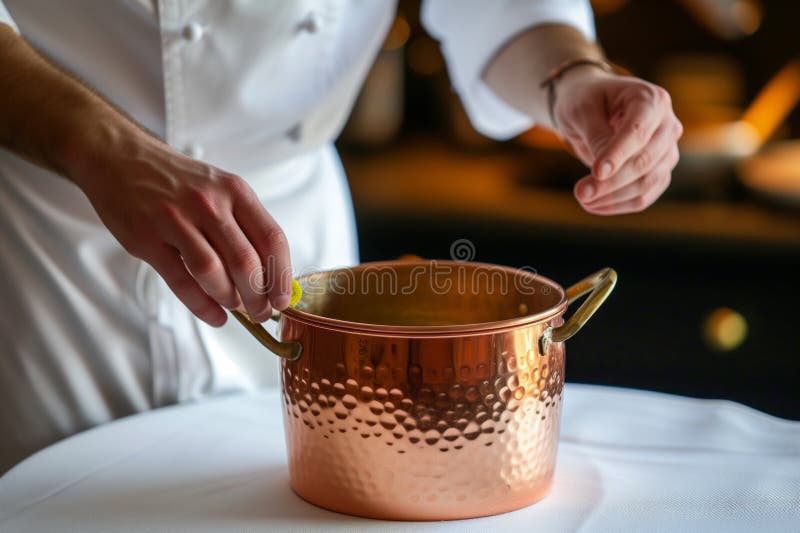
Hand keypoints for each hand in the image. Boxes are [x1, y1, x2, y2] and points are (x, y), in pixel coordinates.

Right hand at [72, 131, 291, 325]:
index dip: (283, 276)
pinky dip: (202, 305)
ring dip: (230, 299)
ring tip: (236, 309)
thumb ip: (243, 224)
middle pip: (246, 262)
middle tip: (261, 313)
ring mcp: (175, 220)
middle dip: (258, 297)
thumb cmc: (178, 181)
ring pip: (214, 273)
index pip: (272, 239)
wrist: (119, 157)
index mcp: (235, 191)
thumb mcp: (219, 188)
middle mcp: (209, 203)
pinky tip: (215, 316)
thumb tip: (270, 274)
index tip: (284, 299)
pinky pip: (181, 281)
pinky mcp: (147, 239)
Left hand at [553, 67, 682, 214]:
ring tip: (582, 197)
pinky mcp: (659, 172)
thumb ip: (596, 136)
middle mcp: (667, 124)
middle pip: (645, 161)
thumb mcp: (582, 111)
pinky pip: (644, 197)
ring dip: (613, 197)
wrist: (593, 107)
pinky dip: (618, 204)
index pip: (638, 132)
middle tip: (579, 192)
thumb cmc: (586, 101)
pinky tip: (593, 205)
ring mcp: (667, 150)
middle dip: (611, 181)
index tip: (596, 173)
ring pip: (647, 183)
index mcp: (650, 100)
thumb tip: (604, 171)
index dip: (617, 155)